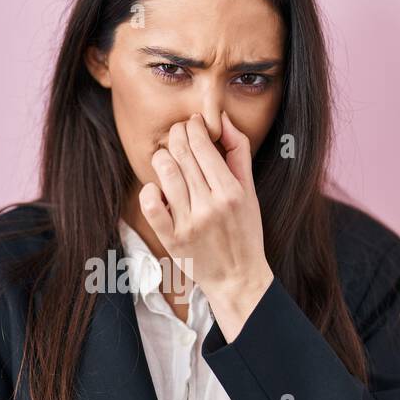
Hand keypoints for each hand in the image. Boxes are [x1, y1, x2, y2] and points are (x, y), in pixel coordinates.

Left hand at [139, 110, 274, 341]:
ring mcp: (188, 224)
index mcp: (231, 192)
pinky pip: (150, 205)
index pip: (203, 146)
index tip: (192, 124)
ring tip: (167, 156)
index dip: (193, 127)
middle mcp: (209, 206)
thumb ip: (239, 154)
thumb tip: (224, 121)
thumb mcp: (250, 192)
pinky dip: (149, 190)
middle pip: (182, 154)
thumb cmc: (244, 232)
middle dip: (176, 135)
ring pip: (165, 173)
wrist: (237, 278)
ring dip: (162, 156)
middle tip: (177, 132)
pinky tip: (157, 187)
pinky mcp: (171, 239)